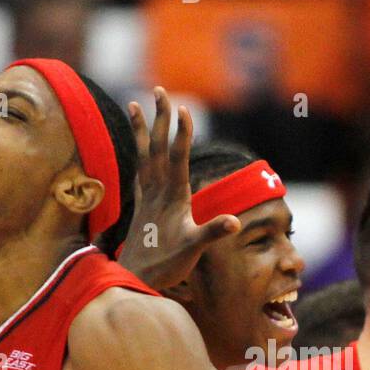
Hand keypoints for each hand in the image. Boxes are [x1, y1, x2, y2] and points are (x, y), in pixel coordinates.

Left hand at [116, 88, 239, 289]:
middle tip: (161, 90)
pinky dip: (138, 152)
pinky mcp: (140, 204)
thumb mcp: (193, 250)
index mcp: (173, 196)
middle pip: (158, 147)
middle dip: (160, 118)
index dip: (182, 134)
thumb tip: (234, 222)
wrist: (135, 279)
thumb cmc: (166, 266)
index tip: (183, 108)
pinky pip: (138, 170)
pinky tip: (137, 144)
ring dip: (142, 128)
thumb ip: (212, 233)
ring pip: (144, 154)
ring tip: (136, 103)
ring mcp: (147, 196)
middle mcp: (157, 191)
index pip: (178, 158)